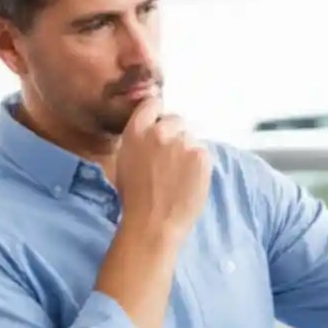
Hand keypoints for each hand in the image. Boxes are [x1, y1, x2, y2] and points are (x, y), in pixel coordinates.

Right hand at [115, 97, 211, 241]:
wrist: (153, 223)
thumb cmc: (134, 199)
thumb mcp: (125, 161)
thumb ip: (138, 140)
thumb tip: (152, 131)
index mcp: (136, 131)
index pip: (152, 104)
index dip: (158, 113)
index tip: (162, 124)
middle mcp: (159, 131)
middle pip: (176, 119)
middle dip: (175, 134)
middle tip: (172, 160)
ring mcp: (182, 142)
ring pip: (191, 137)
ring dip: (188, 150)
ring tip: (180, 175)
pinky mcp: (200, 155)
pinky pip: (203, 152)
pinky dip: (199, 164)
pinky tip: (189, 181)